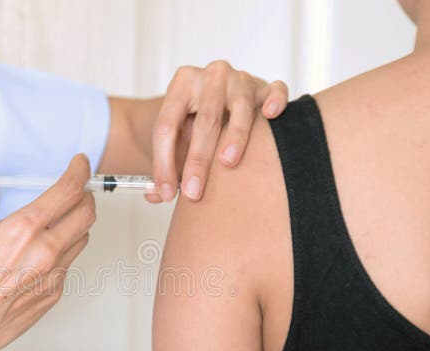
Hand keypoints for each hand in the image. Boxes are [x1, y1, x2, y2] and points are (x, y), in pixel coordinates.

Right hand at [0, 155, 95, 350]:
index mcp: (24, 229)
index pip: (69, 190)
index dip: (80, 171)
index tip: (80, 164)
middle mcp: (45, 252)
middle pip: (87, 213)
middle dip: (84, 196)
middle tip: (74, 191)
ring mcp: (53, 276)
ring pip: (82, 239)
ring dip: (75, 224)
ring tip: (56, 222)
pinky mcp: (54, 295)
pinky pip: (68, 264)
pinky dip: (61, 252)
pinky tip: (39, 254)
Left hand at [150, 61, 287, 201]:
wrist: (213, 97)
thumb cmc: (192, 122)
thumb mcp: (173, 138)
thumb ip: (162, 165)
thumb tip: (153, 195)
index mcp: (181, 84)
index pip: (167, 126)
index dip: (163, 163)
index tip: (166, 194)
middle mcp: (211, 76)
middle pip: (204, 120)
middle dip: (197, 160)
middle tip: (193, 193)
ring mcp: (240, 80)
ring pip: (240, 107)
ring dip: (234, 137)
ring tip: (227, 164)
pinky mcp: (265, 87)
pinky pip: (275, 90)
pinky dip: (275, 101)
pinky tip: (270, 115)